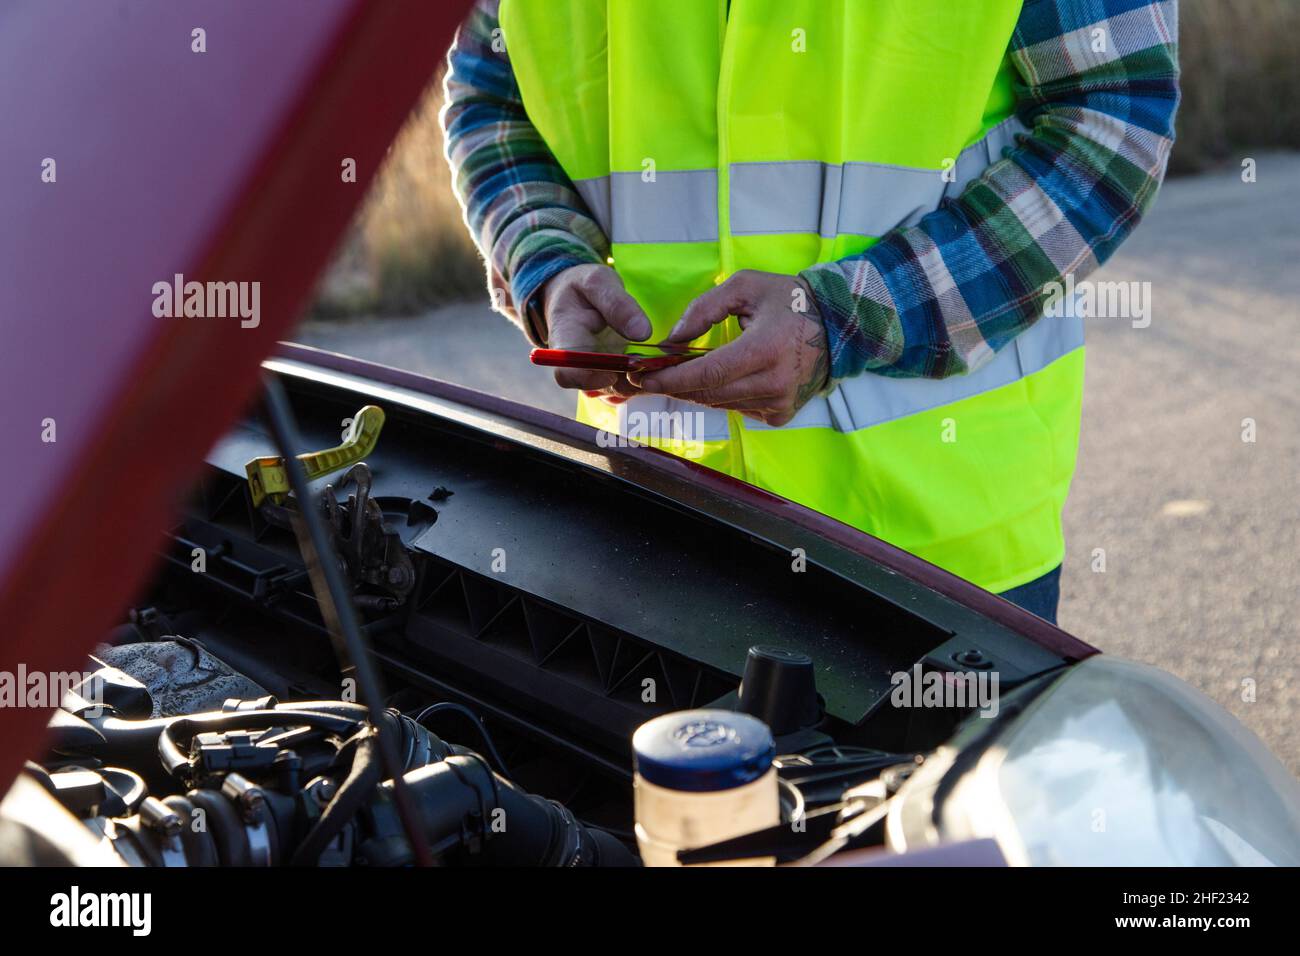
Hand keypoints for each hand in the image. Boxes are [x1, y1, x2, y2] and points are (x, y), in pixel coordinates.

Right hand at [541, 263, 649, 403]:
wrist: (574, 296)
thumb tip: (642, 332)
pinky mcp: (604, 374)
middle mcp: (574, 362)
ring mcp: (589, 371)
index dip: (592, 378)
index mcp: (566, 337)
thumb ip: (618, 304)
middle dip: (626, 384)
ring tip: (654, 364)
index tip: (617, 368)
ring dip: (637, 385)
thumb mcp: (599, 281)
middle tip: (649, 366)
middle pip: (595, 389)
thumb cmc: (583, 286)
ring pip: (612, 392)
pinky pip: (621, 390)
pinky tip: (650, 367)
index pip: (567, 372)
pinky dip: (639, 383)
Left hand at [631, 271, 829, 426]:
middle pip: (708, 394)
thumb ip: (704, 308)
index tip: (641, 375)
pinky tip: (722, 378)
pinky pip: (737, 409)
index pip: (707, 374)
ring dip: (696, 390)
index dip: (670, 378)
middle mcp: (774, 383)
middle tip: (647, 376)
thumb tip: (672, 339)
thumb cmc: (789, 301)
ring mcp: (779, 404)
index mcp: (765, 349)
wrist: (838, 327)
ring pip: (719, 404)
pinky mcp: (781, 415)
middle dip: (673, 386)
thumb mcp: (746, 287)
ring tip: (679, 373)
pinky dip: (722, 396)